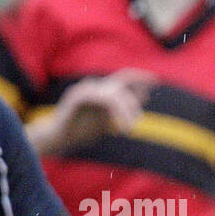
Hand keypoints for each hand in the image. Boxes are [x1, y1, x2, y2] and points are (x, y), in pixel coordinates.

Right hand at [33, 69, 155, 152]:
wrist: (59, 138)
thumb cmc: (82, 130)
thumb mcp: (109, 119)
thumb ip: (124, 107)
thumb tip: (145, 94)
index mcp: (101, 90)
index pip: (123, 78)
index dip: (139, 77)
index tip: (156, 81)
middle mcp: (93, 86)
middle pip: (120, 85)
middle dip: (132, 101)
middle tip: (137, 121)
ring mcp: (84, 90)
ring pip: (113, 95)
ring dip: (125, 113)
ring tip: (128, 130)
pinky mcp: (77, 97)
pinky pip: (101, 99)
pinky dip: (114, 113)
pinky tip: (118, 129)